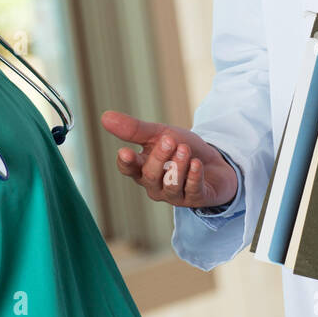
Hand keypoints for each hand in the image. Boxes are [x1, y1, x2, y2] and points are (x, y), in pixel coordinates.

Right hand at [101, 110, 238, 208]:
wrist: (213, 161)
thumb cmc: (181, 148)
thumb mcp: (159, 133)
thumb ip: (134, 129)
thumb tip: (104, 116)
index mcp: (142, 169)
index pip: (128, 169)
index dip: (126, 162)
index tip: (125, 151)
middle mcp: (156, 186)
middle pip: (150, 176)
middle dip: (159, 157)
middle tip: (170, 140)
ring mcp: (175, 195)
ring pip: (171, 185)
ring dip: (178, 165)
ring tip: (185, 149)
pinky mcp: (196, 199)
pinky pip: (192, 191)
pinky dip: (194, 176)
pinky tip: (197, 164)